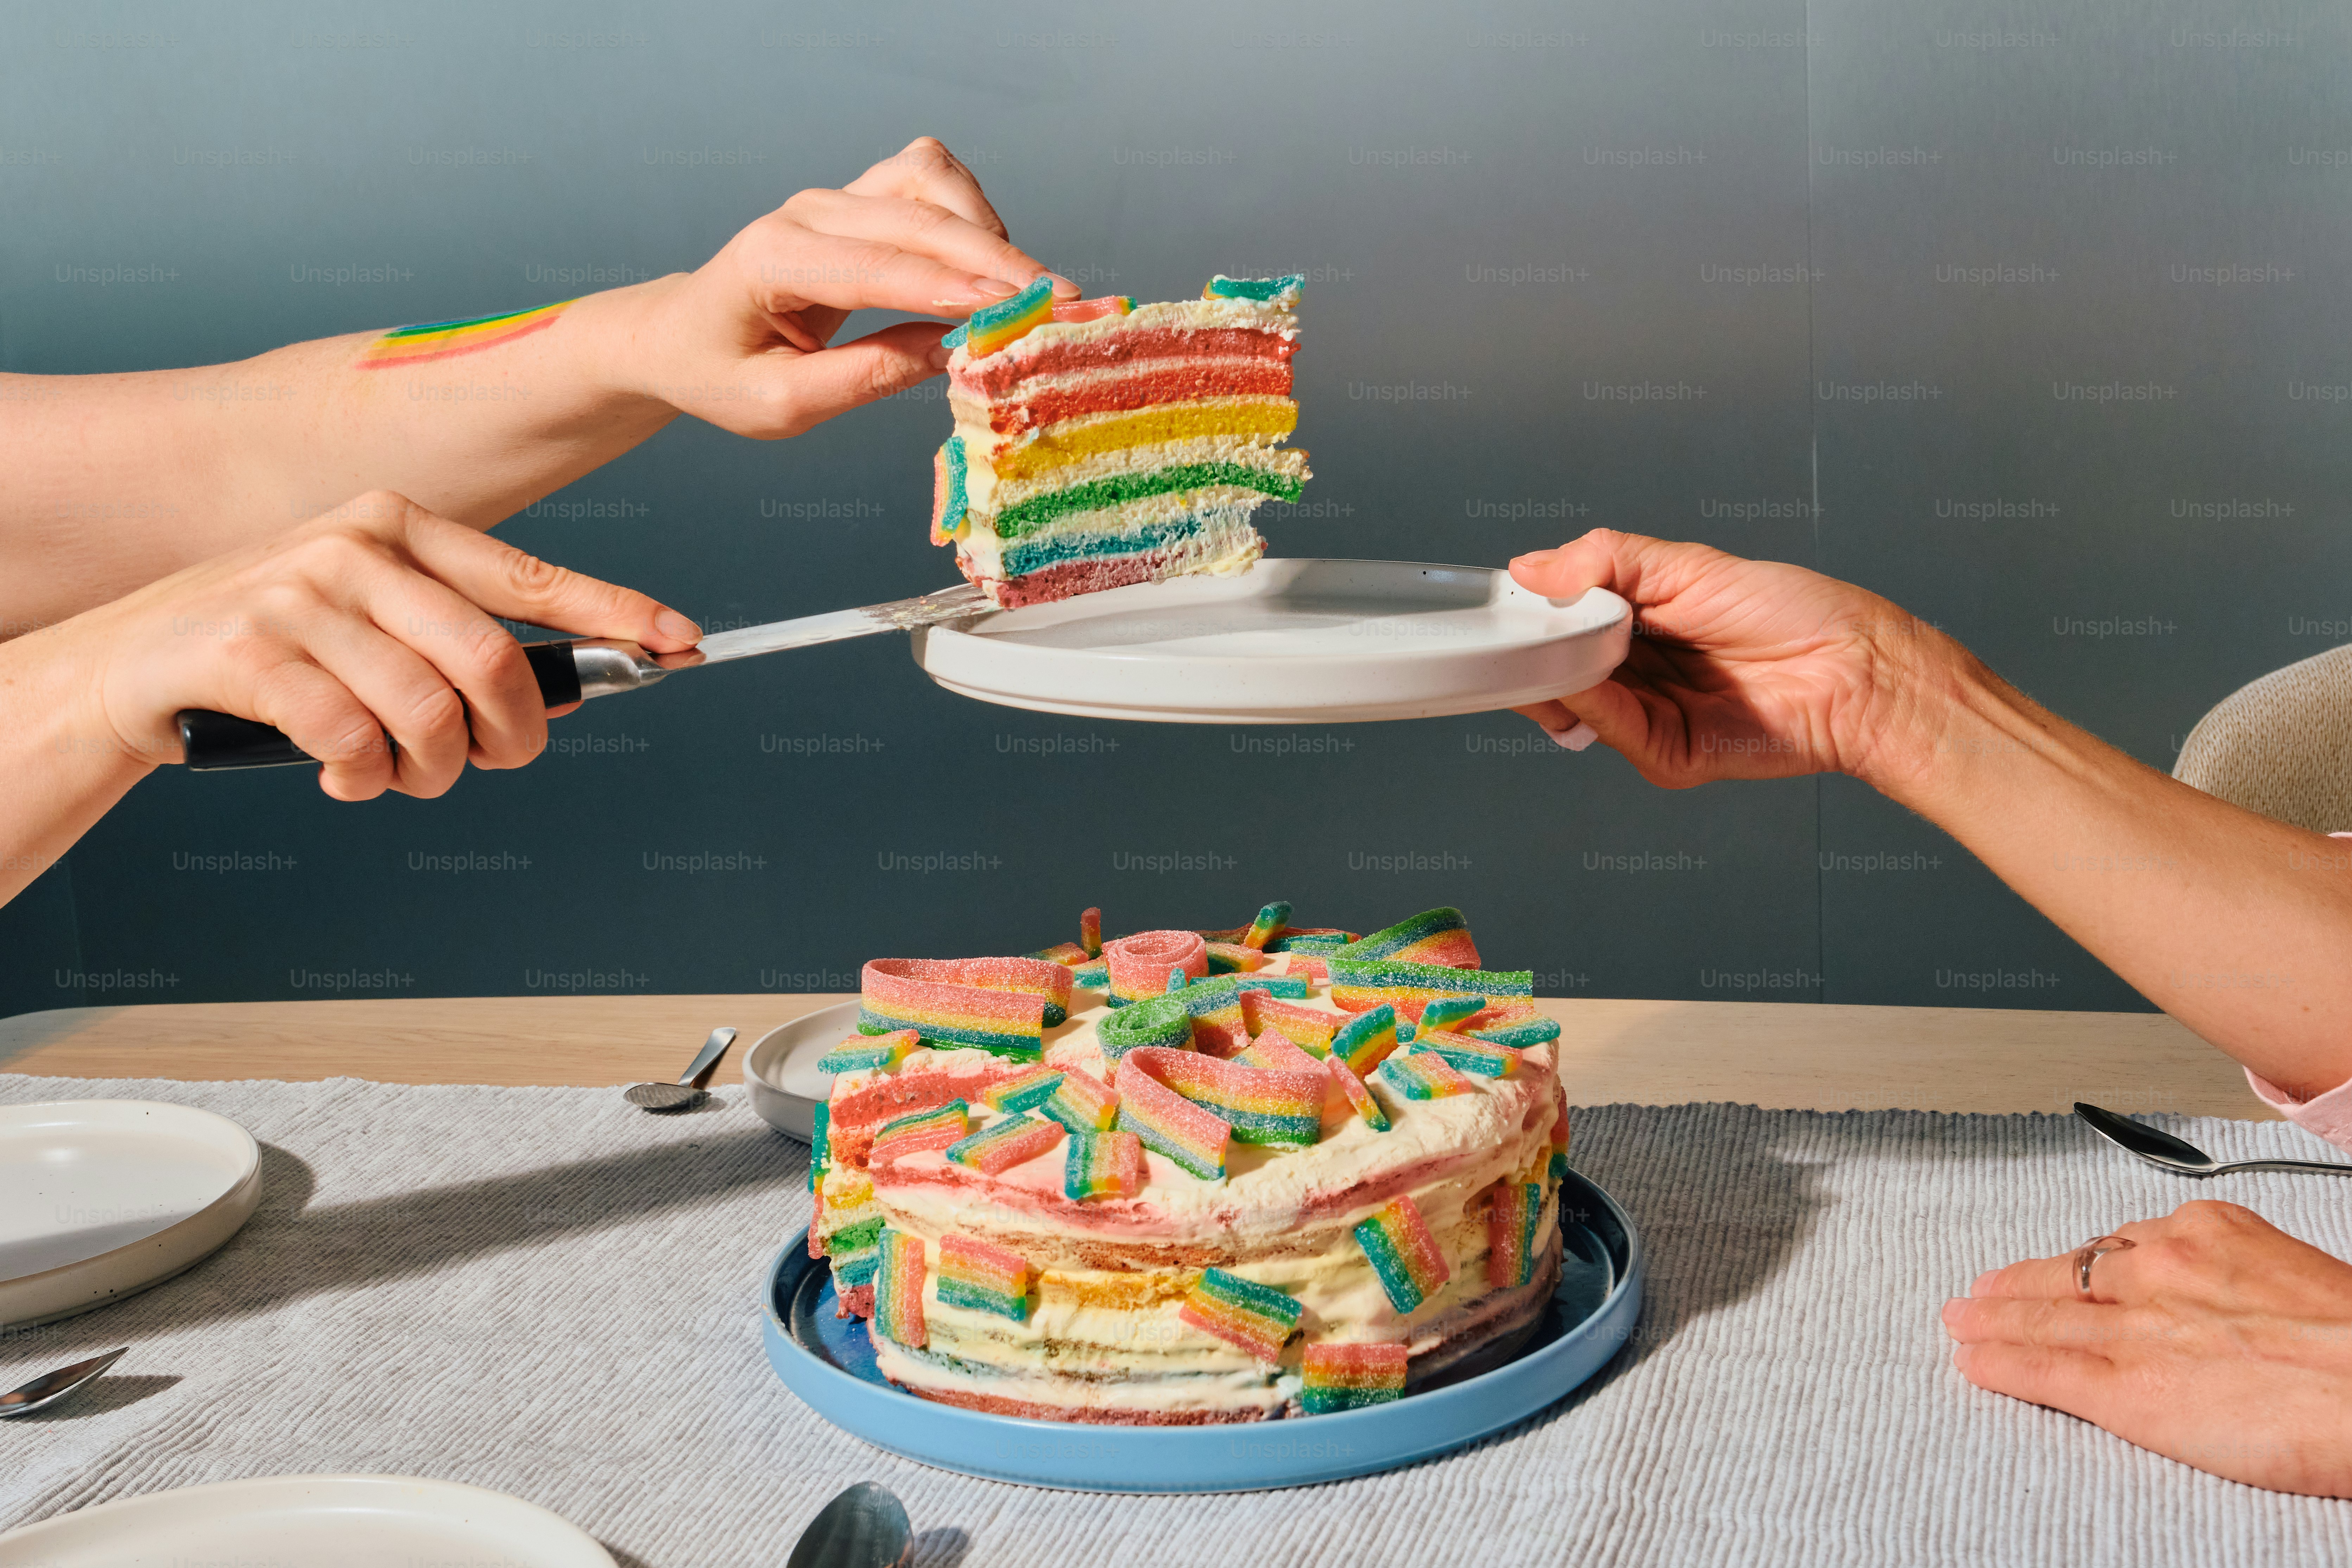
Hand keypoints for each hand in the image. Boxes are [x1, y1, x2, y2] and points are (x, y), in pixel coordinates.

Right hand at [71, 490, 699, 799]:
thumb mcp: (369, 617)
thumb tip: (566, 691)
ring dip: (431, 772)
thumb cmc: (274, 647)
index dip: (616, 614)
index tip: (679, 643)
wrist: (135, 659)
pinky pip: (354, 741)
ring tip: (401, 775)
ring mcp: (300, 593)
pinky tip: (343, 777)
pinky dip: (362, 782)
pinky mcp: (252, 650)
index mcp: (399, 525)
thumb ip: (455, 638)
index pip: (533, 578)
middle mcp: (356, 545)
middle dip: (512, 737)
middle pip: (492, 663)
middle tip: (493, 764)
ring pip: (429, 713)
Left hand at [637, 136, 1074, 438]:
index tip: (1017, 309)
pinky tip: (988, 257)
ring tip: (1023, 289)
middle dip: (995, 261)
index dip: (952, 288)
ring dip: (985, 228)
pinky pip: (927, 175)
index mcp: (773, 262)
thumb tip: (948, 353)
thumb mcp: (779, 405)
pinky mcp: (858, 195)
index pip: (878, 269)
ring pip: (927, 181)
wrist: (682, 331)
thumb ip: (861, 380)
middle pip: (916, 219)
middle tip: (1062, 303)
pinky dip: (968, 208)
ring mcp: (834, 196)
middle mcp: (806, 214)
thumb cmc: (721, 372)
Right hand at [1506, 529, 1962, 788]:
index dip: (1532, 613)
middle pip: (1561, 667)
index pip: (1565, 622)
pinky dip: (1591, 705)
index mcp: (1641, 624)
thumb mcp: (1687, 565)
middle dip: (1531, 649)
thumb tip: (1532, 566)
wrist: (1856, 668)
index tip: (1501, 601)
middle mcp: (1641, 674)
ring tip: (1538, 648)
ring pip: (1576, 702)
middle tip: (1503, 629)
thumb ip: (1606, 562)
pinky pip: (1613, 730)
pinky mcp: (1668, 755)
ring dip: (1552, 676)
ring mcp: (1652, 718)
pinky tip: (1581, 680)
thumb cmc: (1795, 612)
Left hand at [1944, 1199, 2351, 1496]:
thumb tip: (2222, 1293)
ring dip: (1992, 1319)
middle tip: (1982, 1289)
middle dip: (2018, 1284)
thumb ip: (2238, 1276)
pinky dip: (2002, 1364)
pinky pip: (2046, 1370)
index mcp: (2207, 1233)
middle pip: (2069, 1274)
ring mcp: (2137, 1328)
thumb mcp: (2292, 1275)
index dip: (2083, 1264)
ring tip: (1962, 1320)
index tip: (2060, 1269)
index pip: (2122, 1245)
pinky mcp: (2127, 1389)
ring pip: (2043, 1316)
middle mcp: (2161, 1270)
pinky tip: (1974, 1362)